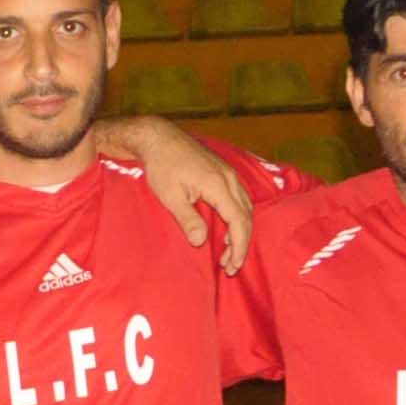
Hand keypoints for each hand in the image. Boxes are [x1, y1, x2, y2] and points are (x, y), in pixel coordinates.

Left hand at [106, 116, 251, 273]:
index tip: (232, 265)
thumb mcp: (170, 196)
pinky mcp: (224, 172)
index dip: (238, 246)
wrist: (159, 137)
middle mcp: (229, 178)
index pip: (238, 221)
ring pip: (245, 208)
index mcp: (218, 185)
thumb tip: (201, 242)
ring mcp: (229, 173)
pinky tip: (226, 231)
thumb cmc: (162, 165)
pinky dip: (237, 218)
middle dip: (241, 244)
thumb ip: (188, 219)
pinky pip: (239, 199)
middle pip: (246, 216)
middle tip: (230, 267)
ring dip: (240, 232)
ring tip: (228, 254)